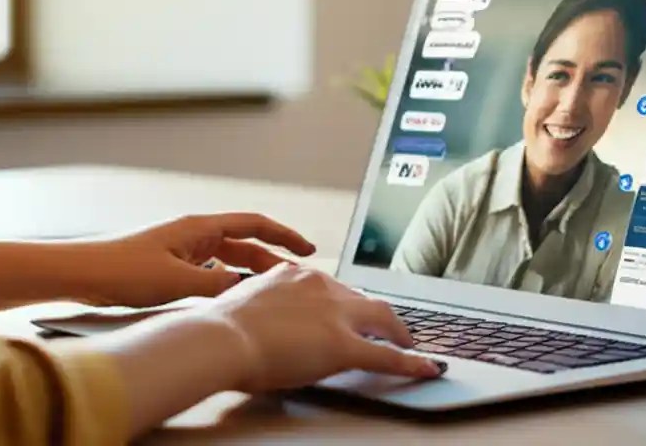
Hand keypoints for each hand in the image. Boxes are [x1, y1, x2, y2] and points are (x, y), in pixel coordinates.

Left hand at [64, 213, 315, 307]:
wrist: (81, 273)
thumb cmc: (122, 271)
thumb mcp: (176, 282)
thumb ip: (216, 286)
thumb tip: (246, 289)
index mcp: (199, 227)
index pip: (254, 224)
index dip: (284, 235)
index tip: (308, 249)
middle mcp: (193, 234)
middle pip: (244, 244)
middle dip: (272, 260)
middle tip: (296, 280)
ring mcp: (182, 249)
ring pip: (227, 260)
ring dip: (249, 274)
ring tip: (269, 293)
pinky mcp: (170, 266)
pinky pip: (209, 272)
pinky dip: (226, 284)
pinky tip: (230, 301)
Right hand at [201, 264, 442, 391]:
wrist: (220, 339)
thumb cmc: (219, 329)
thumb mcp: (246, 304)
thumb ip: (266, 307)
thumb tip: (269, 323)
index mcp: (295, 275)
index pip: (333, 287)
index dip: (347, 305)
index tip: (349, 313)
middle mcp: (321, 286)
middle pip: (364, 299)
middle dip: (381, 316)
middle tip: (392, 331)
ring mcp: (335, 314)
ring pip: (382, 319)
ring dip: (399, 334)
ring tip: (409, 348)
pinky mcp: (344, 344)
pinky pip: (387, 355)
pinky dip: (411, 363)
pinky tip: (426, 369)